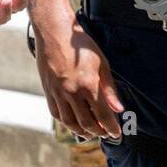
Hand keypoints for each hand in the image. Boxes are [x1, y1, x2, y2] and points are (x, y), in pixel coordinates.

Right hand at [32, 10, 123, 139]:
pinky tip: (73, 123)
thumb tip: (118, 108)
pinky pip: (57, 114)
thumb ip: (110, 88)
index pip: (103, 115)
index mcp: (88, 85)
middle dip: (99, 132)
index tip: (117, 134)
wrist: (55, 32)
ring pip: (70, 122)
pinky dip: (66, 122)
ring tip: (91, 134)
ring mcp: (58, 93)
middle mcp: (72, 92)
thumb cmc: (81, 45)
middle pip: (87, 122)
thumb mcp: (102, 63)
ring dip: (82, 132)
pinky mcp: (48, 91)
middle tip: (106, 134)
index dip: (111, 128)